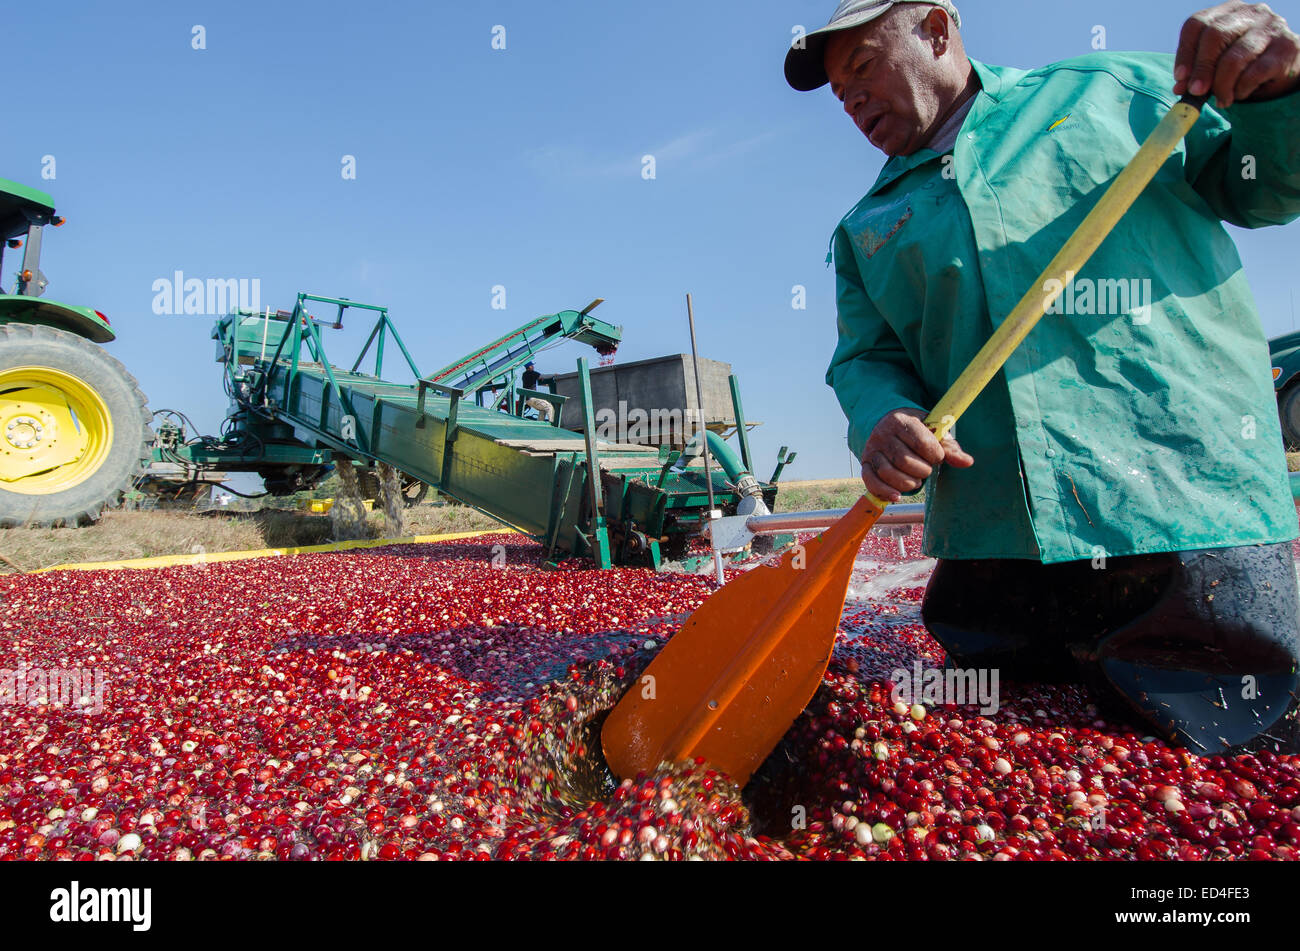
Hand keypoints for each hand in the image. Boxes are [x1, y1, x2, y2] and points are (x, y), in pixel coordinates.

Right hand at [860, 408, 973, 501]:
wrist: (887, 423)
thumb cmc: (917, 430)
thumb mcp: (933, 432)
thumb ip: (950, 448)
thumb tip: (967, 462)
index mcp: (902, 420)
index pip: (923, 443)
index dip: (936, 455)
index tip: (937, 456)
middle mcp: (883, 433)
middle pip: (905, 461)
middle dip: (922, 471)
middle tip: (926, 469)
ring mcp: (872, 449)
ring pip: (888, 473)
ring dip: (907, 483)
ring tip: (915, 480)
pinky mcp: (866, 463)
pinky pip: (871, 481)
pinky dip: (885, 492)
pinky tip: (897, 496)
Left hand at [1174, 2, 1299, 107]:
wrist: (1286, 65)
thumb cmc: (1244, 63)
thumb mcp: (1218, 62)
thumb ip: (1198, 72)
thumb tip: (1180, 88)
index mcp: (1227, 12)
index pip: (1196, 24)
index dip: (1185, 52)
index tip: (1180, 77)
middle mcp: (1250, 13)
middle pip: (1215, 36)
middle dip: (1202, 69)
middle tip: (1196, 92)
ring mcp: (1270, 28)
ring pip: (1234, 58)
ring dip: (1222, 85)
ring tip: (1221, 100)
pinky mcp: (1286, 48)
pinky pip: (1255, 73)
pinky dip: (1242, 89)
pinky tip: (1240, 94)